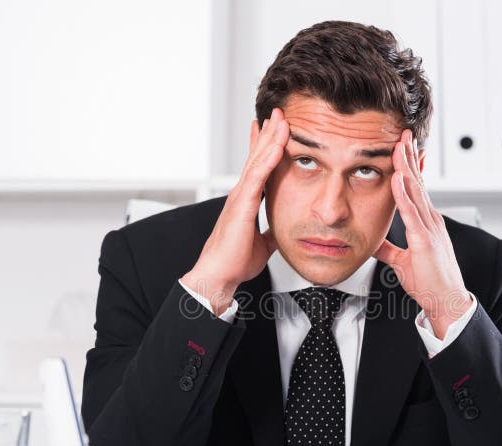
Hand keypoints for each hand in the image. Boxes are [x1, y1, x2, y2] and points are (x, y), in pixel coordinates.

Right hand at [182, 108, 288, 312]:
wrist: (219, 276)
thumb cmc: (234, 262)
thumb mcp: (262, 244)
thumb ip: (271, 232)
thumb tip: (282, 230)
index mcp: (246, 201)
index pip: (258, 168)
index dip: (265, 147)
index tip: (274, 130)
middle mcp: (241, 194)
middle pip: (257, 156)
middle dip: (268, 133)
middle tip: (279, 113)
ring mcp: (240, 197)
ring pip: (257, 160)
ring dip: (270, 138)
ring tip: (281, 119)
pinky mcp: (242, 204)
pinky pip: (258, 176)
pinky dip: (268, 158)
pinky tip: (277, 145)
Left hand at [374, 130, 472, 338]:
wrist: (446, 300)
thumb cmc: (430, 282)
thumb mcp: (402, 261)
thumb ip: (388, 249)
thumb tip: (372, 242)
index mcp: (426, 223)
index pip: (416, 188)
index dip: (409, 167)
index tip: (402, 149)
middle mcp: (430, 220)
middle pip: (417, 182)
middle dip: (409, 157)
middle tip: (403, 134)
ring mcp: (429, 228)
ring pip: (416, 191)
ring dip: (407, 167)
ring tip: (399, 146)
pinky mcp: (425, 240)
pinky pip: (412, 213)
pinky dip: (404, 194)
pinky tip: (397, 179)